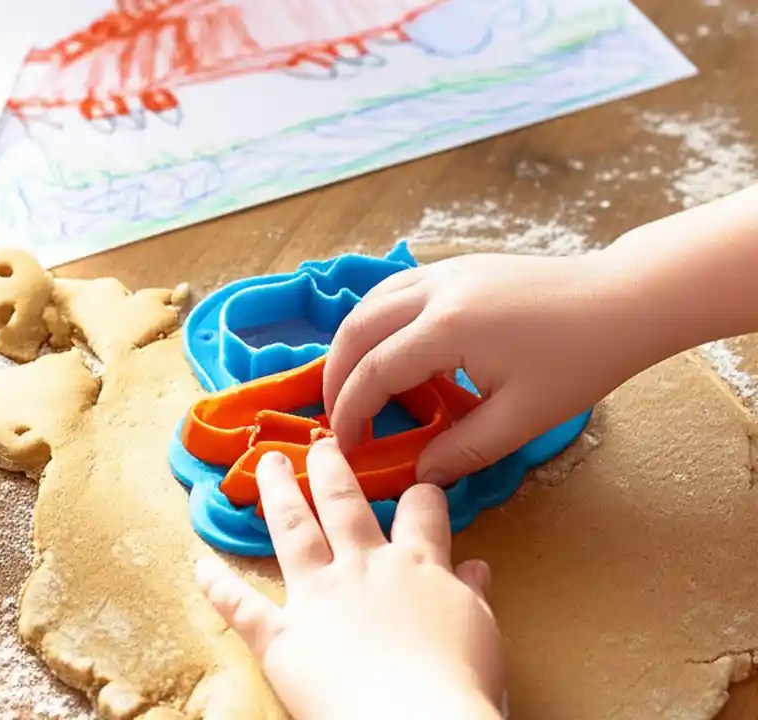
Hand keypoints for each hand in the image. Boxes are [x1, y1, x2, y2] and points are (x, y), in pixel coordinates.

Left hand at [195, 440, 504, 719]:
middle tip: (319, 443)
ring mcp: (318, 597)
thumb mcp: (482, 634)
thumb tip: (475, 568)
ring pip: (294, 530)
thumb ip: (471, 596)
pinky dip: (218, 587)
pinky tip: (199, 566)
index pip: (421, 513)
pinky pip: (243, 608)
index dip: (419, 494)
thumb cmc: (458, 686)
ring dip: (277, 493)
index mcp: (417, 567)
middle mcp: (363, 568)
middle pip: (343, 502)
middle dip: (330, 468)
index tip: (417, 484)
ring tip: (265, 463)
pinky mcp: (283, 637)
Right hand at [321, 251, 645, 484]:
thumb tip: (420, 475)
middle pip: (357, 330)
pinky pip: (393, 290)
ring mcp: (443, 272)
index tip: (346, 445)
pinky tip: (385, 349)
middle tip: (336, 417)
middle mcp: (435, 291)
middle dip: (336, 376)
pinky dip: (375, 322)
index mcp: (448, 328)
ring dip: (351, 345)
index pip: (375, 371)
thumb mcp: (522, 418)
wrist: (623, 300)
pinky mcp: (456, 267)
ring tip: (351, 386)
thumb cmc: (580, 359)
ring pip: (369, 303)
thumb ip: (463, 449)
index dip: (352, 411)